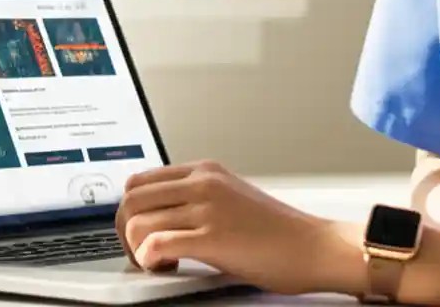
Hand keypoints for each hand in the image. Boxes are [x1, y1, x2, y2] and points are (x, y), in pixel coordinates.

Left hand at [116, 161, 356, 294]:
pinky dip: (150, 260)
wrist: (314, 248)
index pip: (140, 181)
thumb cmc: (279, 232)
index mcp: (205, 171)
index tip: (141, 234)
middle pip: (130, 200)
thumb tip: (160, 216)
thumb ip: (197, 199)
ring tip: (161, 263)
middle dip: (126, 233)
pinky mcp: (212, 237)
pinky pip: (156, 245)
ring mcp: (207, 208)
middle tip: (143, 254)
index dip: (132, 213)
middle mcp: (203, 183)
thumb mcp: (231, 199)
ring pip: (137, 222)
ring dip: (137, 250)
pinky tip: (168, 267)